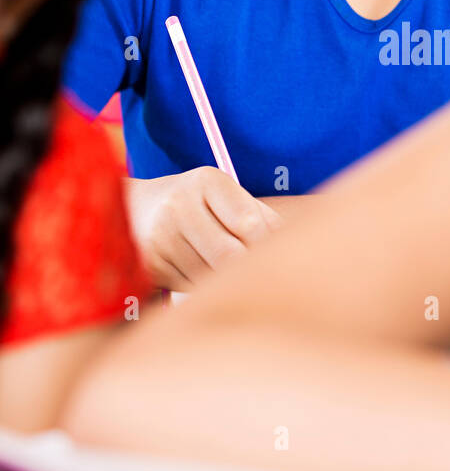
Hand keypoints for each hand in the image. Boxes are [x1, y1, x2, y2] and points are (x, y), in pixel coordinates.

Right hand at [126, 169, 281, 290]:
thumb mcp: (226, 196)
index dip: (266, 245)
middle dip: (249, 268)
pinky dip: (203, 288)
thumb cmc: (198, 204)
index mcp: (207, 182)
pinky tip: (202, 275)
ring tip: (229, 273)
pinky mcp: (150, 263)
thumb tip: (293, 246)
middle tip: (258, 274)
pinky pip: (190, 287)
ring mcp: (161, 236)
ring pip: (210, 277)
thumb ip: (262, 218)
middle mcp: (180, 205)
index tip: (270, 254)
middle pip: (230, 255)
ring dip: (226, 282)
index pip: (249, 223)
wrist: (135, 208)